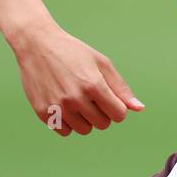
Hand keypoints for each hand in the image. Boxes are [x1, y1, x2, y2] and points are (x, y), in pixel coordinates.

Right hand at [8, 22, 144, 135]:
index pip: (118, 115)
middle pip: (102, 124)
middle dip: (102, 113)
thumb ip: (120, 88)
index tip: (109, 98)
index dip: (117, 107)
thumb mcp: (101, 63)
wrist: (37, 45)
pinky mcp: (43, 112)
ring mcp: (58, 107)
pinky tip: (65, 105)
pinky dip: (68, 123)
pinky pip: (65, 131)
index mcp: (93, 85)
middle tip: (92, 96)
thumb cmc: (73, 52)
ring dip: (85, 119)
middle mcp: (75, 98)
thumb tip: (139, 108)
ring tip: (78, 100)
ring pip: (84, 130)